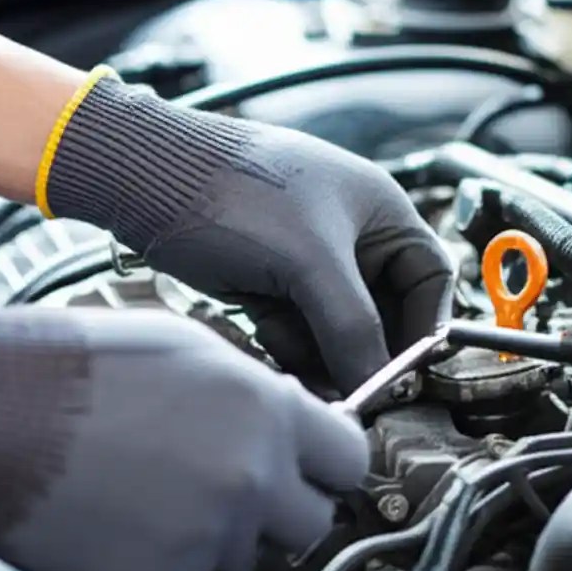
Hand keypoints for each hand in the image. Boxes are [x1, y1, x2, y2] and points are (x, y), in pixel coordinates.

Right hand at [0, 300, 368, 570]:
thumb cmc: (75, 367)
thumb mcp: (188, 348)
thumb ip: (253, 391)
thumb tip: (285, 415)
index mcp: (268, 413)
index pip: (351, 459)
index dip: (329, 462)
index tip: (311, 465)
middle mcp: (252, 480)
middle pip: (312, 520)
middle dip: (282, 508)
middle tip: (230, 486)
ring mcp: (209, 538)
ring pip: (246, 555)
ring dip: (218, 535)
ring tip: (153, 493)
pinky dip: (166, 566)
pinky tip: (124, 524)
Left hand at [43, 76, 453, 392]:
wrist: (141, 178)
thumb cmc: (231, 189)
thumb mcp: (307, 262)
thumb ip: (352, 327)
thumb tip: (379, 384)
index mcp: (378, 210)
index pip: (430, 279)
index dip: (426, 327)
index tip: (411, 373)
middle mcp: (349, 235)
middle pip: (383, 312)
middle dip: (367, 352)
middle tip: (360, 393)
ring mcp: (307, 261)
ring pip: (338, 329)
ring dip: (327, 358)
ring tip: (311, 377)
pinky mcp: (268, 283)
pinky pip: (299, 331)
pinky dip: (293, 351)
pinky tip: (276, 354)